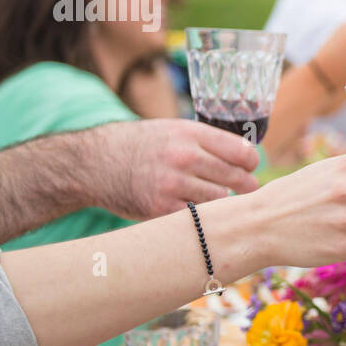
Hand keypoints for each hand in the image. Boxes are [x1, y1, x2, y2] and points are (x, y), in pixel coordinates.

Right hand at [87, 119, 261, 216]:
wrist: (94, 163)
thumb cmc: (140, 145)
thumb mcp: (172, 129)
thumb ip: (205, 141)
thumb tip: (246, 155)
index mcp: (190, 133)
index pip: (241, 151)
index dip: (251, 162)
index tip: (250, 167)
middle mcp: (182, 157)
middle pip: (235, 177)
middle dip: (245, 184)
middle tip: (247, 187)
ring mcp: (171, 184)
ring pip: (219, 199)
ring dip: (221, 200)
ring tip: (217, 197)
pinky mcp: (160, 208)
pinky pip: (197, 216)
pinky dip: (200, 214)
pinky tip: (197, 209)